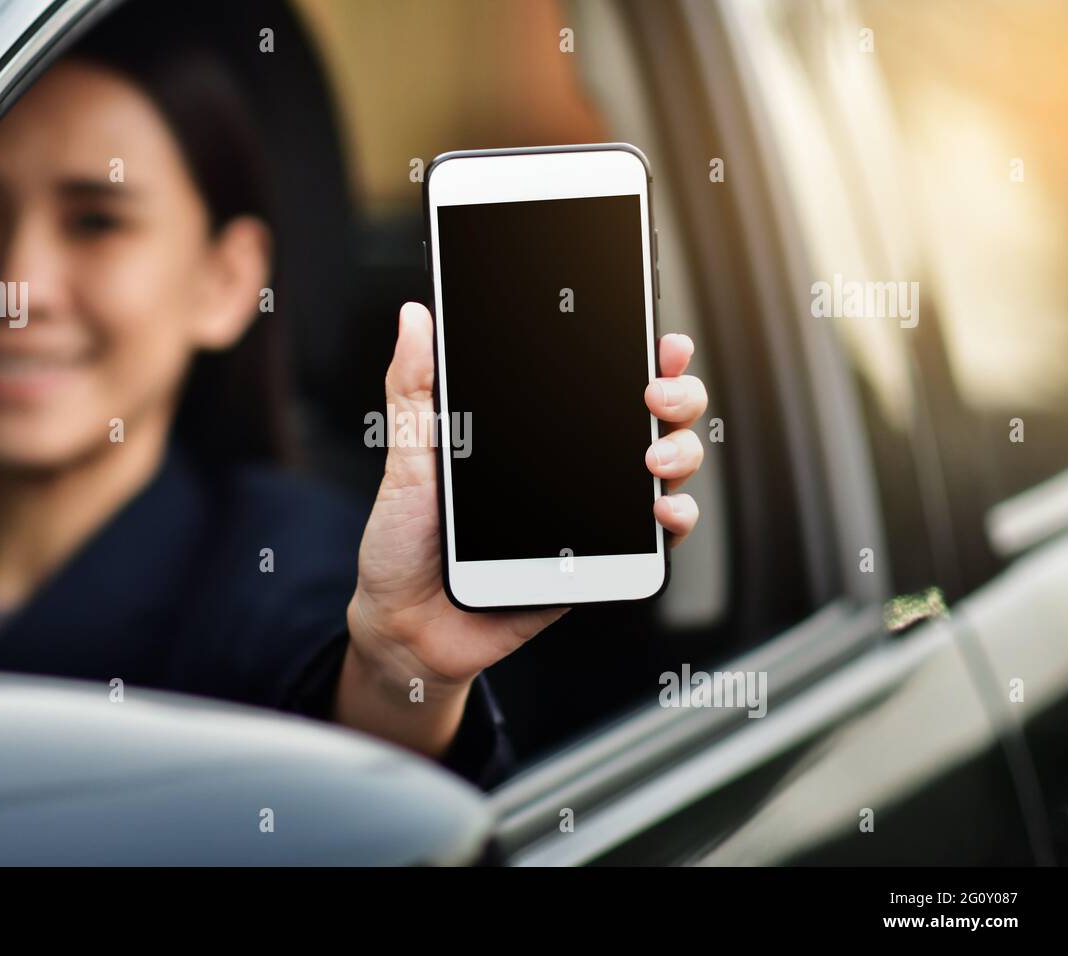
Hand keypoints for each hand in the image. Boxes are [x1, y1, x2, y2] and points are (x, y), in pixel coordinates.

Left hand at [338, 302, 706, 755]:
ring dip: (680, 451)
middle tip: (655, 395)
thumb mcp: (405, 458)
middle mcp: (567, 464)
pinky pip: (652, 538)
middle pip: (648, 416)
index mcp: (529, 431)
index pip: (595, 379)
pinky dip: (674, 520)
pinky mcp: (595, 560)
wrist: (405, 625)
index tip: (655, 338)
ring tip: (653, 457)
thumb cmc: (403, 542)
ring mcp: (587, 509)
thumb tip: (415, 318)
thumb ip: (415, 389)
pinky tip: (662, 510)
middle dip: (676, 393)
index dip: (639, 354)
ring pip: (664, 468)